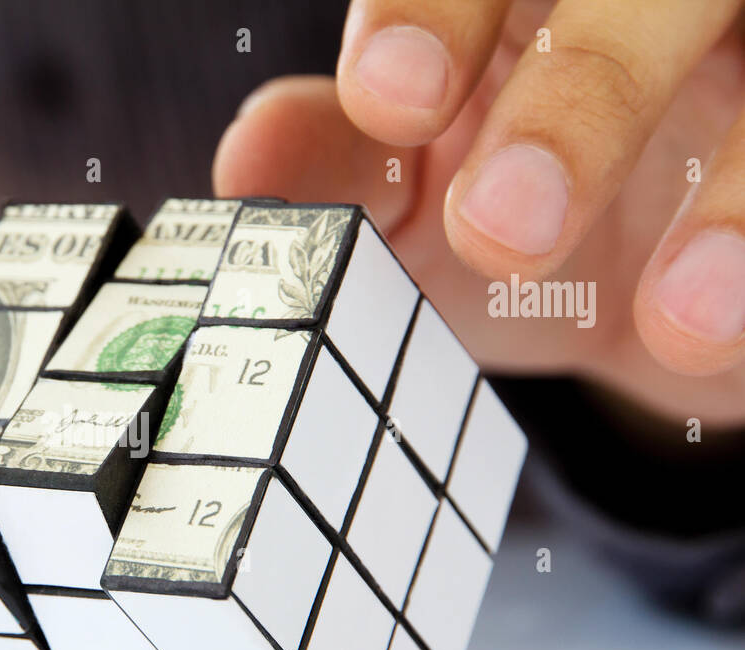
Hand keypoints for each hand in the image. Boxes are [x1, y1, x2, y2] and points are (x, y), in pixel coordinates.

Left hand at [215, 0, 744, 424]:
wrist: (657, 293)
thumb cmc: (516, 212)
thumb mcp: (411, 201)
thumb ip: (336, 162)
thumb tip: (249, 161)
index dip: (433, 8)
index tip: (393, 103)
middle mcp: (657, 2)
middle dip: (582, 92)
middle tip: (505, 230)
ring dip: (731, 188)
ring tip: (671, 316)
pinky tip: (717, 322)